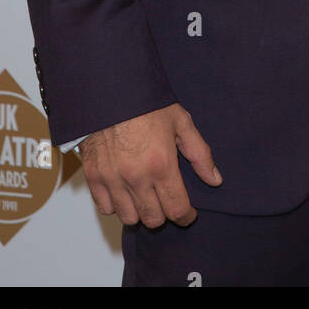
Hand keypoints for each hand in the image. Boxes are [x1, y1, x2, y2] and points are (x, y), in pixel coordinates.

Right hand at [78, 102, 221, 227]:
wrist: (112, 88)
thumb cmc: (147, 103)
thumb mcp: (181, 122)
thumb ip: (200, 154)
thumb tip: (215, 179)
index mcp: (161, 164)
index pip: (176, 209)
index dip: (186, 216)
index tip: (188, 213)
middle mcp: (136, 177)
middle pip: (153, 219)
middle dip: (164, 214)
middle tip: (167, 201)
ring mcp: (112, 179)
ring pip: (129, 218)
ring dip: (140, 212)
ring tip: (146, 196)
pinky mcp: (93, 176)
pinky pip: (106, 208)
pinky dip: (116, 205)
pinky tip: (125, 191)